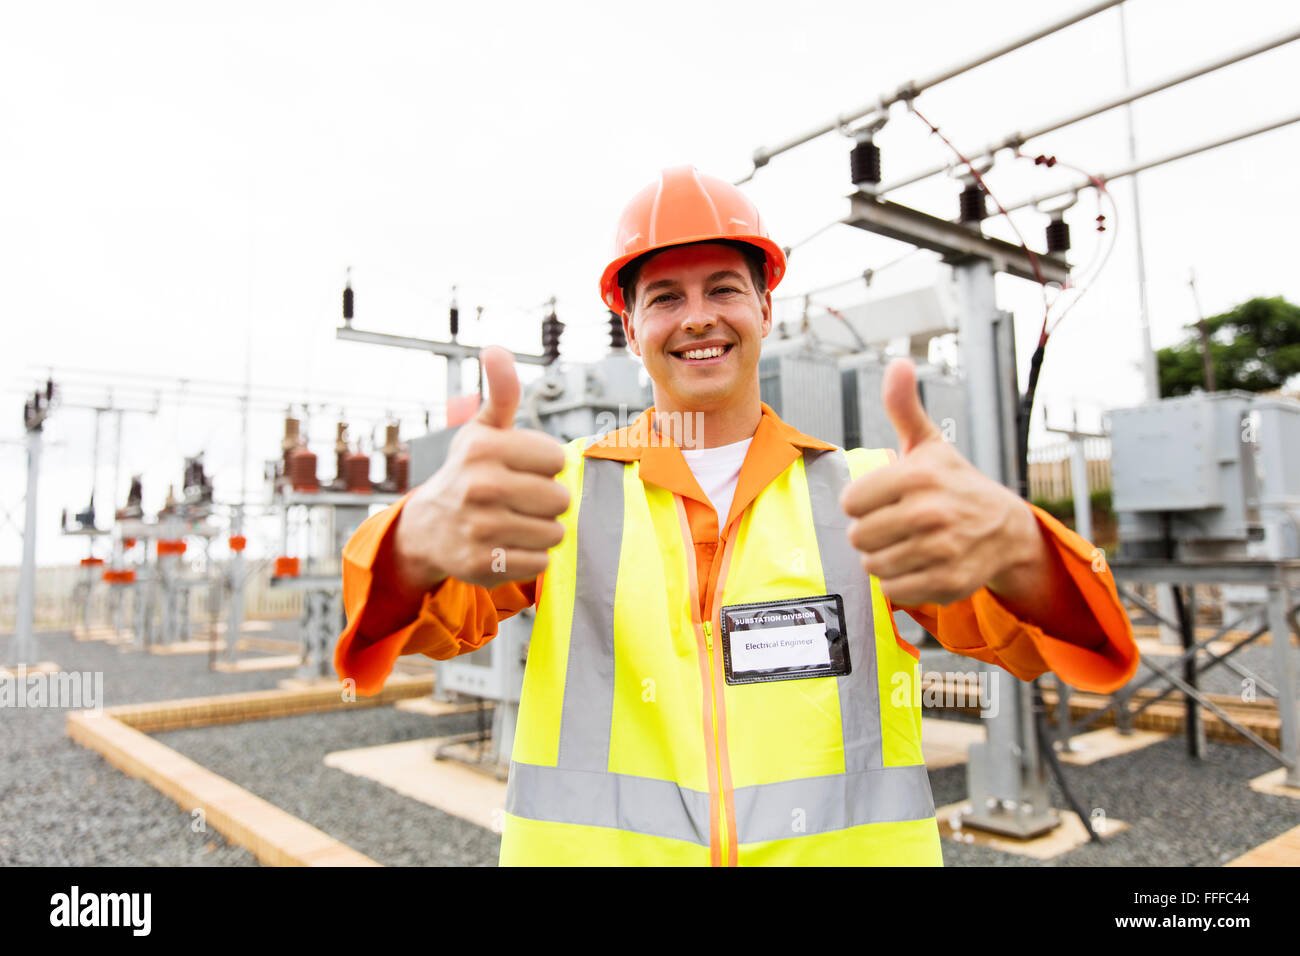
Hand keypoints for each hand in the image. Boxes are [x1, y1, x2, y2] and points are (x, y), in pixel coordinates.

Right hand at [391, 346, 569, 590]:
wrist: (428, 527)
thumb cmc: (469, 472)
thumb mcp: (483, 430)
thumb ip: (501, 392)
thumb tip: (495, 349)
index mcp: (483, 449)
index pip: (556, 459)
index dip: (546, 465)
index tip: (523, 468)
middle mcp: (478, 487)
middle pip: (560, 498)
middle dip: (547, 500)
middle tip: (521, 499)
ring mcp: (479, 529)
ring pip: (554, 532)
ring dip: (542, 529)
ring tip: (516, 522)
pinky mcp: (483, 565)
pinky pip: (541, 563)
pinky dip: (531, 557)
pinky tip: (508, 545)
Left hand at [839, 357, 1037, 606]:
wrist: (1006, 529)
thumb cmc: (955, 482)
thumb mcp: (930, 443)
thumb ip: (904, 406)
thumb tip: (897, 363)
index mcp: (917, 476)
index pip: (851, 502)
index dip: (861, 504)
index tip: (881, 501)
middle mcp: (930, 513)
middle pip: (858, 537)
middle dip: (869, 533)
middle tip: (893, 526)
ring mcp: (940, 550)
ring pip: (873, 566)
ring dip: (882, 558)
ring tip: (905, 545)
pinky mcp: (947, 582)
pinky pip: (894, 591)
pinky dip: (899, 582)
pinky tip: (916, 565)